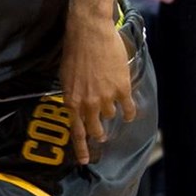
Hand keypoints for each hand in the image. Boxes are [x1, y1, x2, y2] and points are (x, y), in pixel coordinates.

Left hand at [60, 14, 135, 165]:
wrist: (89, 34)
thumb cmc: (74, 52)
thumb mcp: (66, 78)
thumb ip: (73, 95)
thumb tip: (78, 107)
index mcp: (71, 101)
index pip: (76, 131)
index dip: (81, 148)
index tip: (85, 161)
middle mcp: (88, 104)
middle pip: (96, 129)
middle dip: (99, 134)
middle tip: (102, 136)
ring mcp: (106, 97)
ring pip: (111, 116)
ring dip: (111, 114)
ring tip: (113, 108)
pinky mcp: (121, 89)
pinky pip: (128, 108)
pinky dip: (129, 112)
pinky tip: (130, 113)